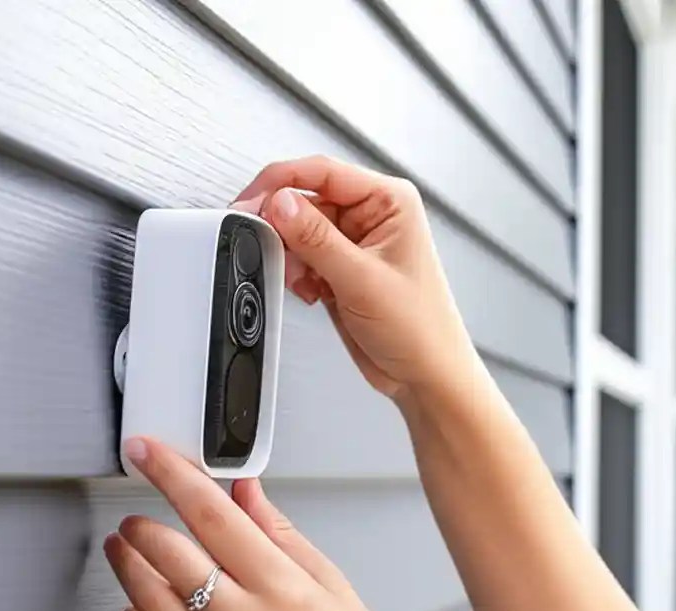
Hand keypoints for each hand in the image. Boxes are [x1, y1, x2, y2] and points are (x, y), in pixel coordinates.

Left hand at [105, 436, 427, 610]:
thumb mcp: (332, 584)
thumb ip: (281, 534)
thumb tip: (244, 491)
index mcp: (282, 589)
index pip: (212, 515)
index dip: (173, 475)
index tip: (149, 453)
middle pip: (171, 555)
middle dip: (142, 522)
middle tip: (137, 512)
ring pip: (149, 602)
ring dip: (127, 565)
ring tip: (125, 547)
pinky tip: (136, 608)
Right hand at [231, 156, 480, 402]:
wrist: (425, 375)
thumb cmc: (420, 328)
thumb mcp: (362, 280)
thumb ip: (316, 239)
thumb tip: (279, 203)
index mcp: (390, 201)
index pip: (323, 171)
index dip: (280, 182)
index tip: (251, 200)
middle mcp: (373, 215)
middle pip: (306, 199)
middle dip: (284, 227)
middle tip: (270, 247)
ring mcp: (356, 242)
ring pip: (299, 230)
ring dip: (291, 255)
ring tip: (304, 280)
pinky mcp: (342, 267)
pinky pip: (303, 256)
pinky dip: (297, 272)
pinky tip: (311, 291)